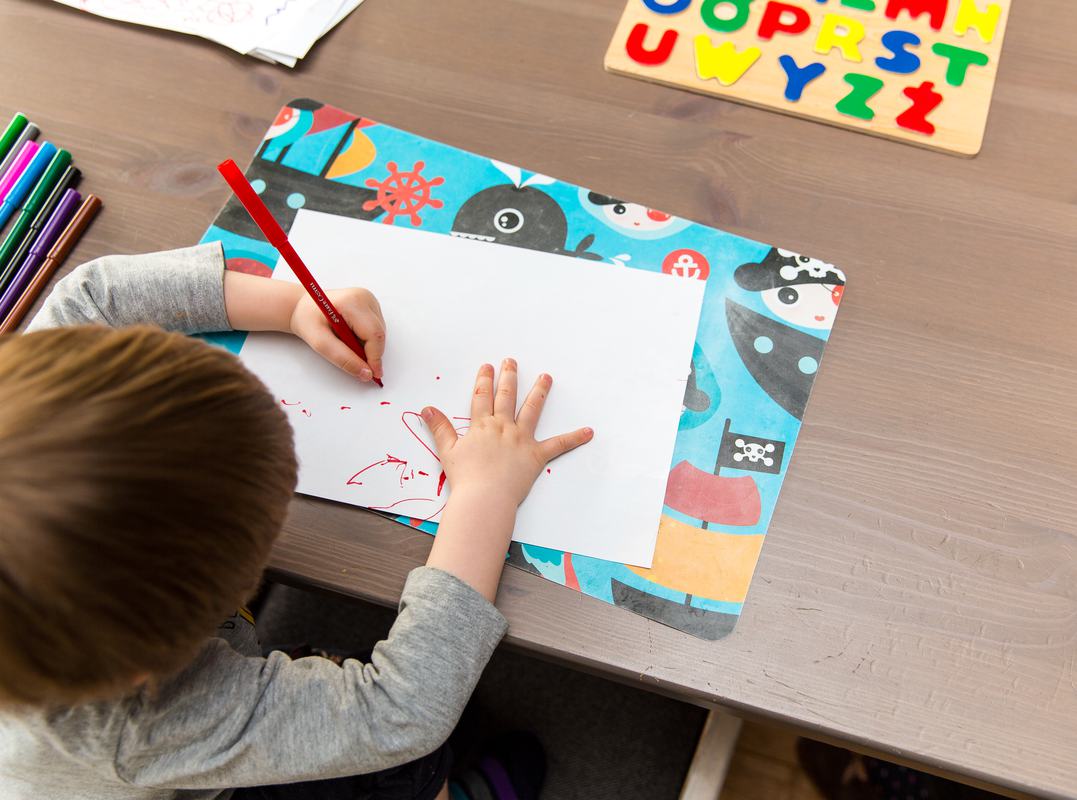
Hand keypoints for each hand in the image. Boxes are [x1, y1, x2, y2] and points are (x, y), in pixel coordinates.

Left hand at [289, 287, 385, 381]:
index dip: (375, 357)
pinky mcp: (371, 305)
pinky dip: (366, 340)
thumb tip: (366, 373)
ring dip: (366, 347)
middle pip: (378, 334)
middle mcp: (365, 297)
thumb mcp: (319, 342)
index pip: (374, 334)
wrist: (303, 307)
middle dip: (369, 353)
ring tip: (344, 343)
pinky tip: (350, 336)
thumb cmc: (308, 320)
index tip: (373, 375)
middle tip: (354, 363)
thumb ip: (343, 358)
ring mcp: (370, 300)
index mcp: (353, 302)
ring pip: (378, 334)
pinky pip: (375, 330)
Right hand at [422, 359, 592, 507]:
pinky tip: (588, 431)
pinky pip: (558, 445)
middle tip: (512, 361)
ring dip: (539, 392)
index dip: (484, 380)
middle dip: (509, 377)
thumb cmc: (465, 478)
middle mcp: (503, 427)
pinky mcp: (536, 456)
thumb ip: (439, 427)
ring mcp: (521, 439)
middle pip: (506, 396)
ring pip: (532, 410)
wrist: (484, 499)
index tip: (488, 367)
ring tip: (546, 377)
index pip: (482, 397)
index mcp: (482, 426)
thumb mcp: (448, 451)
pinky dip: (574, 438)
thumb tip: (427, 408)